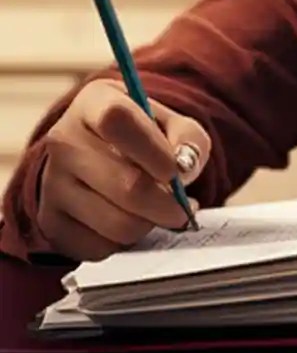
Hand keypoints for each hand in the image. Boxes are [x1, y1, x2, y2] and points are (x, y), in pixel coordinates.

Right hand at [35, 79, 211, 260]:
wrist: (95, 154)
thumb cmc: (140, 137)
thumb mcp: (169, 122)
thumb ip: (189, 138)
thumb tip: (184, 167)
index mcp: (93, 104)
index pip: (116, 121)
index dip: (154, 150)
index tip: (175, 170)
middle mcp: (63, 141)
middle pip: (127, 186)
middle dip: (169, 204)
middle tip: (185, 208)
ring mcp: (51, 184)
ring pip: (119, 224)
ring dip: (151, 225)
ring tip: (158, 212)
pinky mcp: (51, 222)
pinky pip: (102, 248)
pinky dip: (127, 243)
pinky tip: (131, 221)